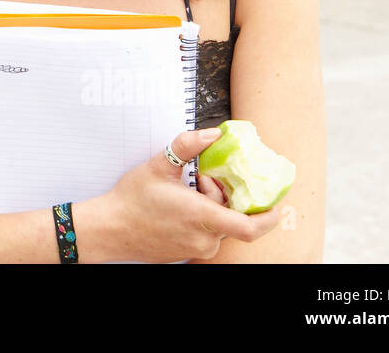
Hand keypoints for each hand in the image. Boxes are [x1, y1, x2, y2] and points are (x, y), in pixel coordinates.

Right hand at [99, 128, 282, 262]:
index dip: (269, 218)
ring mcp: (196, 249)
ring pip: (219, 226)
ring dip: (211, 206)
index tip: (279, 205)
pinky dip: (202, 218)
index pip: (250, 227)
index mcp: (201, 217)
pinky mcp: (187, 254)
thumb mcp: (158, 165)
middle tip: (201, 177)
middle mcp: (203, 238)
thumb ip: (187, 146)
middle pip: (231, 217)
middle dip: (223, 195)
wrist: (110, 229)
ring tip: (186, 190)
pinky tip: (181, 206)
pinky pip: (206, 235)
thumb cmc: (132, 199)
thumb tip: (213, 134)